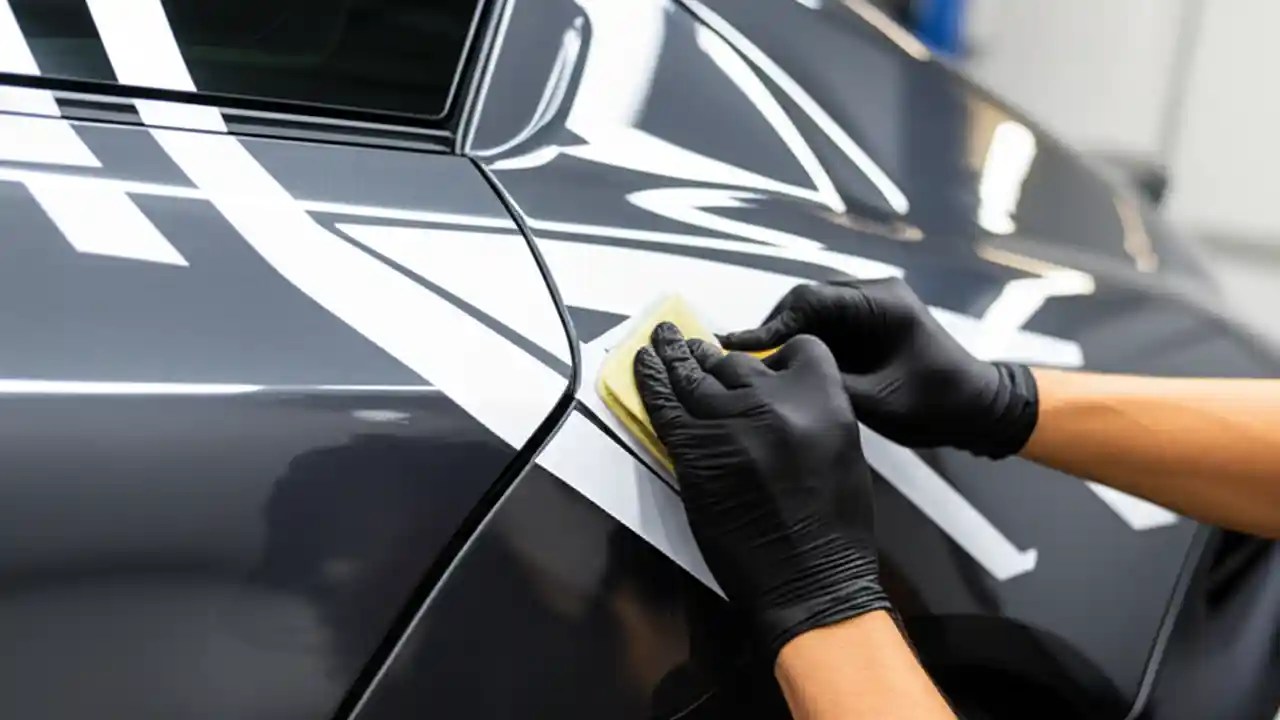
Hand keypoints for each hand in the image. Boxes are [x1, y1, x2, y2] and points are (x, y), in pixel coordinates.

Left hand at [634, 323, 890, 658]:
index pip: (799, 349)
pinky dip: (649, 381)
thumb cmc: (833, 528)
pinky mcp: (696, 451)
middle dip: (715, 357)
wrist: (810, 578)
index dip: (778, 354)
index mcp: (825, 399)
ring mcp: (732, 424)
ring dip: (674, 355)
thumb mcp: (844, 451)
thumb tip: (781, 396)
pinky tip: (643, 364)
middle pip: (737, 362)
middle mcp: (777, 403)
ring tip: (662, 339)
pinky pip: (665, 405)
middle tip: (695, 347)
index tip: (764, 360)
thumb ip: (815, 413)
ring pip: (695, 375)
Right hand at [719, 277, 1037, 458]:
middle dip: (772, 328)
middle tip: (739, 357)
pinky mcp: (868, 326)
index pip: (811, 300)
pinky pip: (825, 327)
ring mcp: (871, 308)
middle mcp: (874, 295)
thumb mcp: (880, 402)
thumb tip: (776, 377)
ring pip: (812, 313)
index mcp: (882, 303)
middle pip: (807, 301)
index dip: (771, 323)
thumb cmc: (938, 405)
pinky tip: (780, 365)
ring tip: (753, 363)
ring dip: (785, 336)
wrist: (978, 410)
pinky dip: (801, 344)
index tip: (737, 344)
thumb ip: (829, 384)